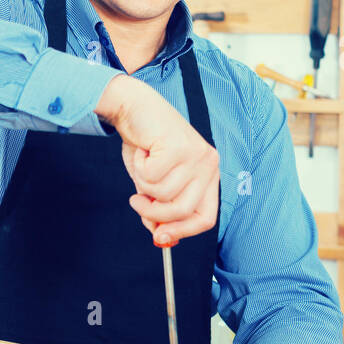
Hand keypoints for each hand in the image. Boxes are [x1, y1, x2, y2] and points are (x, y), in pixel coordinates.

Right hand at [94, 74, 218, 244]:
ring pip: (164, 194)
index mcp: (209, 175)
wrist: (134, 106)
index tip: (159, 238)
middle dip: (154, 213)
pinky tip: (143, 149)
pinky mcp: (180, 147)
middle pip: (183, 211)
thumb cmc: (145, 144)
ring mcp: (197, 155)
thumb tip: (160, 237)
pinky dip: (139, 167)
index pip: (205, 217)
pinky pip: (152, 177)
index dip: (182, 232)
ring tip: (143, 163)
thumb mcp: (152, 182)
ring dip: (143, 183)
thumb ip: (159, 208)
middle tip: (136, 201)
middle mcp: (209, 165)